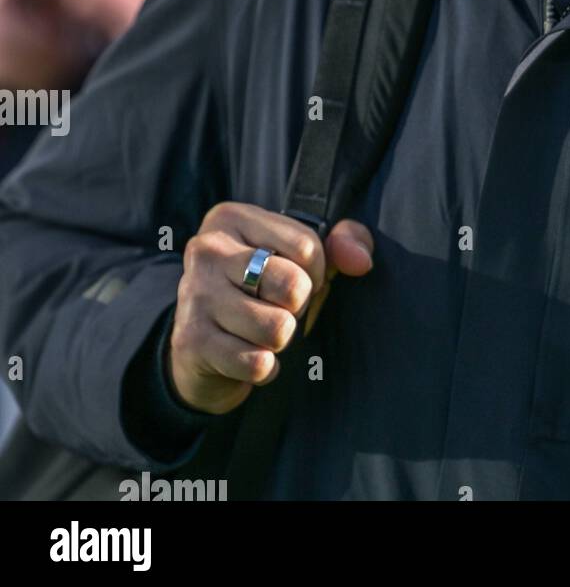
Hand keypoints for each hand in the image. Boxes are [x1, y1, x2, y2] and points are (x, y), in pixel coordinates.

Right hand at [168, 201, 374, 415]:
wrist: (202, 349)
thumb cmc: (263, 291)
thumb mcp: (303, 257)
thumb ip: (344, 242)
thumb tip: (361, 261)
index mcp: (232, 219)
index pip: (307, 247)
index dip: (317, 273)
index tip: (299, 280)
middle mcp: (207, 250)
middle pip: (292, 285)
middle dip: (297, 306)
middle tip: (279, 307)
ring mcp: (195, 295)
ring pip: (277, 328)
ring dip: (280, 339)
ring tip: (262, 330)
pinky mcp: (192, 342)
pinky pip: (257, 363)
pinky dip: (264, 367)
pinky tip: (248, 355)